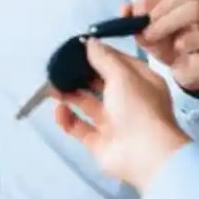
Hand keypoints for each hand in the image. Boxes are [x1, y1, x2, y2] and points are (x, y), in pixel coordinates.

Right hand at [53, 39, 191, 190]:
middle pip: (100, 83)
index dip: (98, 53)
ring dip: (70, 94)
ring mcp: (114, 122)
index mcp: (141, 82)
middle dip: (79, 74)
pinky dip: (68, 118)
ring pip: (87, 104)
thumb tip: (89, 41)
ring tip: (52, 86)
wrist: (146, 156)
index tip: (75, 48)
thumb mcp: (122, 76)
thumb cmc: (138, 109)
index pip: (118, 62)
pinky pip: (79, 127)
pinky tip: (59, 110)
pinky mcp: (100, 141)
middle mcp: (128, 100)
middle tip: (58, 67)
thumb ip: (103, 58)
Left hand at [129, 0, 198, 95]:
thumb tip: (125, 9)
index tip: (138, 13)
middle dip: (165, 17)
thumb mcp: (146, 31)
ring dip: (183, 36)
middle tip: (149, 33)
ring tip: (171, 47)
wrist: (185, 70)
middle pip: (192, 2)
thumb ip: (134, 19)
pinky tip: (184, 58)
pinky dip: (196, 54)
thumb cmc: (167, 44)